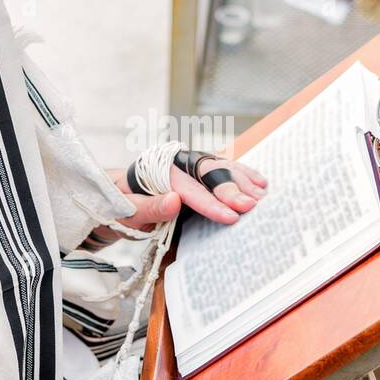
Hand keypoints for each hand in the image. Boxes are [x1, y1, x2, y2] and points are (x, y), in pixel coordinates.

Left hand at [100, 158, 267, 237]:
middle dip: (232, 189)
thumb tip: (175, 201)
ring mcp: (189, 165)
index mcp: (158, 172)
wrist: (117, 194)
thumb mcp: (127, 211)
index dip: (210, 203)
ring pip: (220, 167)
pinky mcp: (198, 171)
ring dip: (242, 181)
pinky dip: (243, 175)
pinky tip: (260, 183)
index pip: (189, 189)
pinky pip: (223, 168)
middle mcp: (177, 163)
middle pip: (208, 172)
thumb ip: (149, 207)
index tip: (230, 216)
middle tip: (252, 205)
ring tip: (262, 196)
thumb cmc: (120, 205)